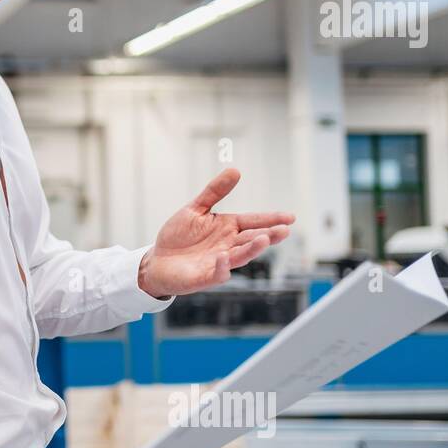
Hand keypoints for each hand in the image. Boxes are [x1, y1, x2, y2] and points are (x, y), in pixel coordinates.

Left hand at [139, 167, 293, 297]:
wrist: (157, 261)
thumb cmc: (178, 236)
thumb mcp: (195, 209)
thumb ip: (214, 192)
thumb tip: (235, 170)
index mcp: (228, 228)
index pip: (253, 222)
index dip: (271, 219)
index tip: (290, 217)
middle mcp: (228, 246)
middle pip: (252, 240)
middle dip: (269, 235)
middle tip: (284, 230)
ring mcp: (218, 262)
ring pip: (240, 256)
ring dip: (252, 249)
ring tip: (264, 240)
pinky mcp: (205, 277)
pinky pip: (217, 273)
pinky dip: (222, 267)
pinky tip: (224, 257)